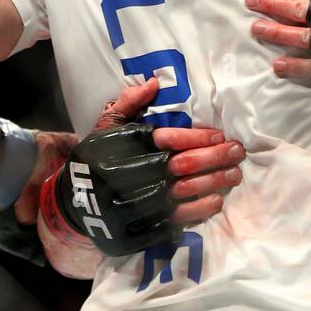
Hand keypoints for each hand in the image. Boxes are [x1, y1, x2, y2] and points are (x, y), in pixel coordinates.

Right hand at [40, 78, 245, 255]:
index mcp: (127, 147)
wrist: (72, 203)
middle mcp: (134, 174)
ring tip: (234, 175)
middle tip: (237, 153)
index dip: (198, 137)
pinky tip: (216, 202)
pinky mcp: (140, 228)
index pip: (169, 139)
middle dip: (215, 158)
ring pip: (184, 192)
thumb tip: (155, 83)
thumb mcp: (106, 126)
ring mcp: (137, 204)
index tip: (220, 136)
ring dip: (214, 183)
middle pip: (183, 165)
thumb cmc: (96, 158)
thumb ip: (129, 102)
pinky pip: (175, 219)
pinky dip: (198, 210)